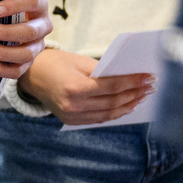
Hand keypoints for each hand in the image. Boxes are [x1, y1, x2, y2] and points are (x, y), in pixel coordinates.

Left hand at [0, 0, 52, 79]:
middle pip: (30, 32)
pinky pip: (18, 71)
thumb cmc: (9, 9)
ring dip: (2, 52)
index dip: (14, 5)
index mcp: (39, 5)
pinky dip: (1, 68)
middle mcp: (43, 26)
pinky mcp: (29, 62)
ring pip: (26, 54)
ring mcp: (38, 46)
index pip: (32, 1)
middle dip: (5, 33)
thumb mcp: (6, 1)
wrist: (16, 25)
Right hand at [15, 49, 153, 125]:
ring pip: (109, 114)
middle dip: (135, 93)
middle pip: (113, 102)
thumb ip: (102, 71)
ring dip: (129, 105)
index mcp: (74, 88)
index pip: (112, 87)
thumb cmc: (55, 63)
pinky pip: (100, 119)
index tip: (149, 77)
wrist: (30, 76)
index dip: (133, 82)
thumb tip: (129, 77)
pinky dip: (116, 112)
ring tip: (143, 96)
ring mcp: (72, 116)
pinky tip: (127, 105)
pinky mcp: (72, 121)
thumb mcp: (78, 60)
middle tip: (151, 86)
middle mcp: (73, 105)